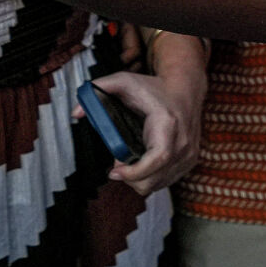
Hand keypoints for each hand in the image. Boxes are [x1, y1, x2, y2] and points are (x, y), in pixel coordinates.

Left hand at [81, 66, 203, 194]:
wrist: (185, 90)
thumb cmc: (155, 88)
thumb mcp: (124, 81)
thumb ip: (98, 90)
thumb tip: (76, 112)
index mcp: (168, 124)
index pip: (158, 158)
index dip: (134, 172)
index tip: (113, 172)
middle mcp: (182, 142)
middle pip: (152, 179)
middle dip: (128, 177)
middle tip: (117, 161)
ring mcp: (188, 155)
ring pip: (156, 185)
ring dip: (137, 178)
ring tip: (130, 159)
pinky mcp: (189, 162)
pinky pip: (164, 182)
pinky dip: (149, 178)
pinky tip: (143, 162)